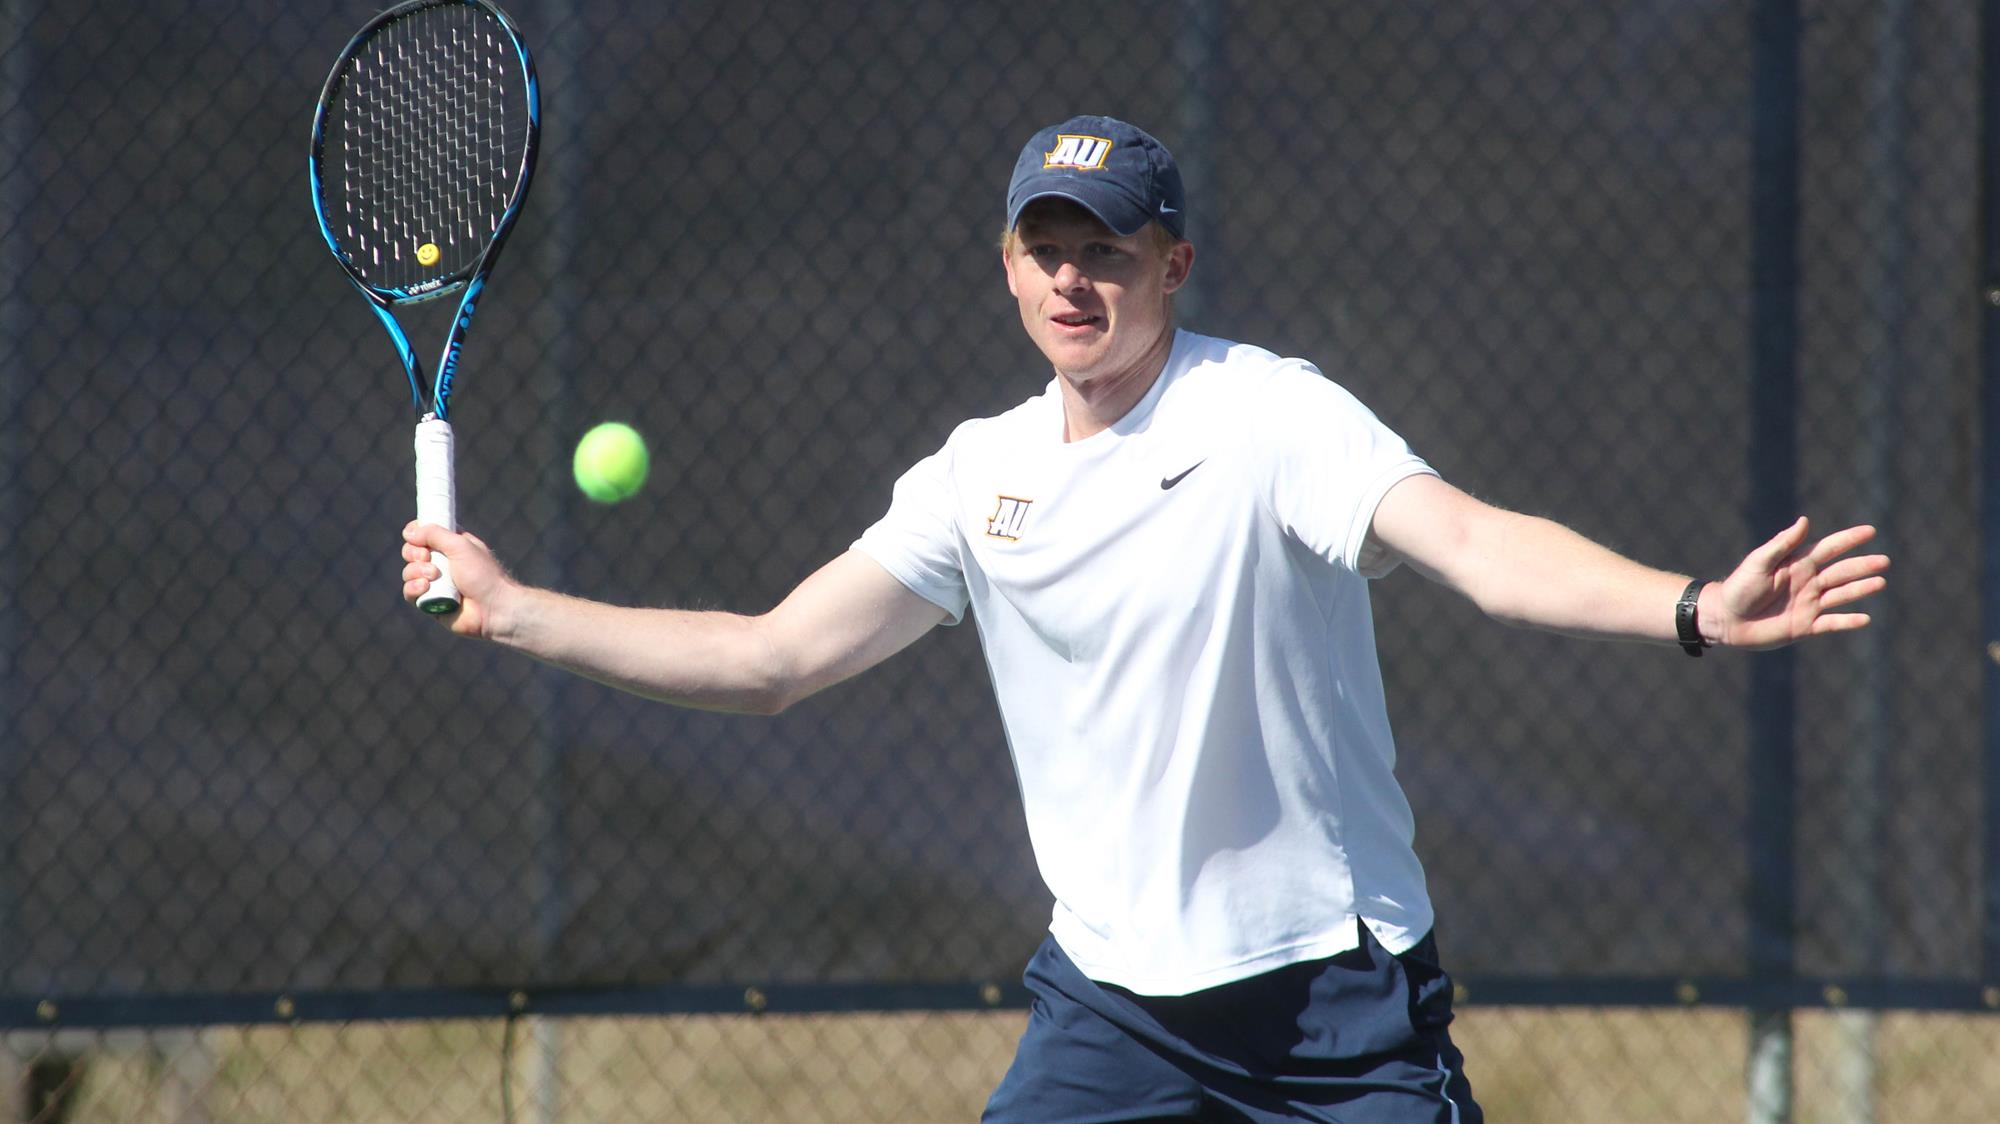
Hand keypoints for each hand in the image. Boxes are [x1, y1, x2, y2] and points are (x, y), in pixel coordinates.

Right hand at [401, 521, 510, 637]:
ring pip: (409, 572)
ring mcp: (434, 583)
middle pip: (411, 551)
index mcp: (451, 545)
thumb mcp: (460, 545)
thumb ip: (435, 534)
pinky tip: (425, 587)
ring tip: (433, 576)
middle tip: (426, 556)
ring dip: (415, 571)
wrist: (493, 608)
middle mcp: (441, 563)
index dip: (416, 532)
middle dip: (413, 552)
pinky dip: (413, 588)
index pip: (425, 533)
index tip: (415, 534)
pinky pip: (410, 593)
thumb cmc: (483, 575)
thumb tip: (409, 533)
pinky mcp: (429, 603)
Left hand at [1712, 517, 1888, 649]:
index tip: (1870, 531)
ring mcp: (1809, 604)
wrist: (1726, 619)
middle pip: (1841, 572)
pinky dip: (1847, 622)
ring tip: (1880, 583)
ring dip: (1860, 589)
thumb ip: (1782, 544)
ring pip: (1841, 595)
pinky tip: (1865, 618)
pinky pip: (1831, 623)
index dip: (1849, 540)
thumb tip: (1804, 521)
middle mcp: (1808, 582)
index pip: (1829, 548)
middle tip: (1885, 561)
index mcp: (1798, 564)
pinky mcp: (1805, 626)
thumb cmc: (1739, 587)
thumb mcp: (1759, 562)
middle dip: (1863, 566)